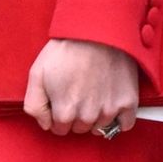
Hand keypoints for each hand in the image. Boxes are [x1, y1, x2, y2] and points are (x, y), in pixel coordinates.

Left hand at [23, 38, 138, 137]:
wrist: (96, 32)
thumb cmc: (67, 49)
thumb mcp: (37, 73)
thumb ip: (34, 104)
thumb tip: (44, 123)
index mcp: (64, 112)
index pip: (59, 129)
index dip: (58, 113)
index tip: (62, 97)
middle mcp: (88, 117)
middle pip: (79, 128)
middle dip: (76, 114)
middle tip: (77, 89)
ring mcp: (109, 112)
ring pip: (99, 127)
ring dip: (95, 115)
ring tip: (92, 89)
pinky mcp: (128, 104)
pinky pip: (124, 125)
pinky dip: (118, 118)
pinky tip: (110, 100)